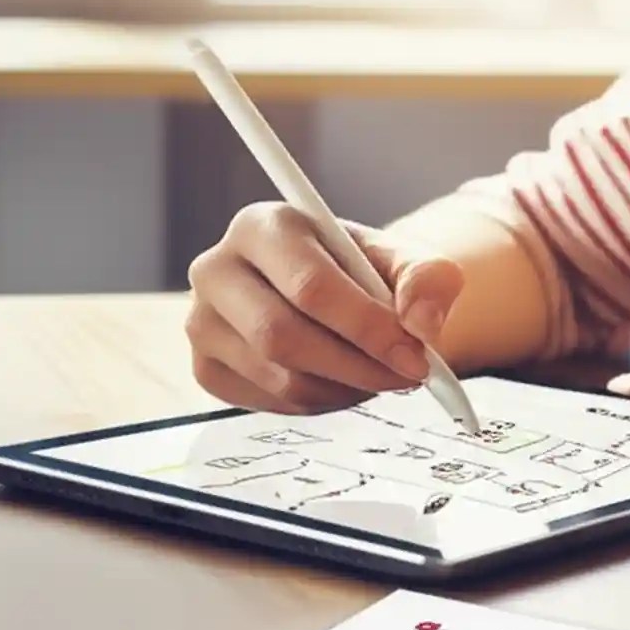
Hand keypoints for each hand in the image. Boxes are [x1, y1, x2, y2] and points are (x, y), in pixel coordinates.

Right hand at [185, 202, 463, 414]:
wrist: (338, 291)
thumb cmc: (366, 270)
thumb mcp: (406, 258)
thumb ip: (427, 278)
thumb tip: (420, 324)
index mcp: (263, 226)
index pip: (311, 287)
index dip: (368, 328)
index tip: (416, 356)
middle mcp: (217, 269)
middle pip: (284, 337)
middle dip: (360, 367)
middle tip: (407, 376)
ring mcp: (202, 322)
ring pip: (280, 377)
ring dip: (346, 387)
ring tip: (380, 374)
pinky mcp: (206, 367)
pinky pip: (269, 403)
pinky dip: (321, 402)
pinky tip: (343, 381)